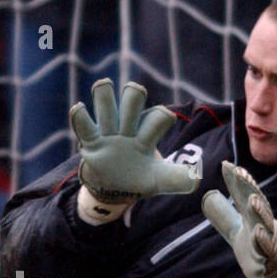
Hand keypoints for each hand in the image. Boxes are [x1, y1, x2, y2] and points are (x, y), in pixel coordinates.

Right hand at [69, 79, 197, 204]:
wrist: (112, 192)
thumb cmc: (137, 180)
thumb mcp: (158, 181)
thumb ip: (177, 179)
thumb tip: (197, 178)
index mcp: (147, 135)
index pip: (157, 117)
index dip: (161, 117)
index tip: (165, 121)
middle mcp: (128, 128)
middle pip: (132, 100)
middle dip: (133, 94)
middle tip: (135, 93)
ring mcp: (108, 133)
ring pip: (106, 104)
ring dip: (105, 94)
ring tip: (104, 85)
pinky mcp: (90, 142)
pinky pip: (84, 126)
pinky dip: (79, 116)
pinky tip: (79, 108)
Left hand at [202, 160, 276, 277]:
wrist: (272, 276)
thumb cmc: (256, 250)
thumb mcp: (236, 231)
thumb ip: (224, 216)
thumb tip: (209, 198)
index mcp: (255, 217)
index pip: (245, 195)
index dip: (237, 181)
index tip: (227, 165)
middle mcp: (264, 224)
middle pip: (256, 203)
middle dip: (249, 188)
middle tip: (239, 173)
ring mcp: (269, 240)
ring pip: (265, 222)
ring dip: (259, 210)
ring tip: (250, 198)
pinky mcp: (271, 257)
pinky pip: (268, 248)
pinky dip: (263, 240)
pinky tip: (256, 231)